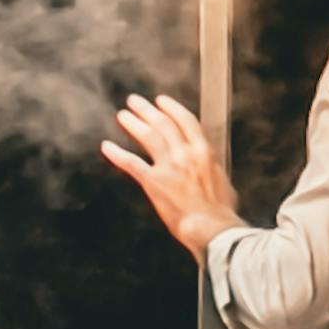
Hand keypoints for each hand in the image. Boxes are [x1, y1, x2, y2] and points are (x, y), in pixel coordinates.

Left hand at [101, 93, 243, 259]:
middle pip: (163, 123)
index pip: (185, 120)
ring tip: (123, 115)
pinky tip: (107, 146)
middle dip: (147, 110)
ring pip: (148, 136)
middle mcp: (186, 153)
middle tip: (134, 101)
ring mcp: (169, 165)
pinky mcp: (154, 181)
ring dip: (133, 123)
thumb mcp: (222, 180)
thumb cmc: (221, 211)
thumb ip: (210, 167)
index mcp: (204, 151)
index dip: (171, 108)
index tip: (161, 100)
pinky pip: (131, 163)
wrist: (212, 227)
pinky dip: (117, 153)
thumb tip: (208, 166)